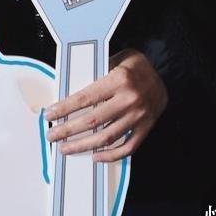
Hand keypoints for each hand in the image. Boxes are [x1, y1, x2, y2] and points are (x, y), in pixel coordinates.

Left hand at [44, 49, 167, 161]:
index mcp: (119, 79)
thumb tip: (71, 91)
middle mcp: (129, 99)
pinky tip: (95, 156)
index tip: (50, 114)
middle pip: (92, 121)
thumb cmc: (135, 66)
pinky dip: (110, 155)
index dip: (65, 108)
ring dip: (84, 146)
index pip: (85, 98)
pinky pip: (127, 147)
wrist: (165, 75)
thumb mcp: (117, 59)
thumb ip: (97, 72)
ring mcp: (138, 116)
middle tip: (52, 135)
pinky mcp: (146, 128)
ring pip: (107, 137)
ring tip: (66, 148)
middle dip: (68, 130)